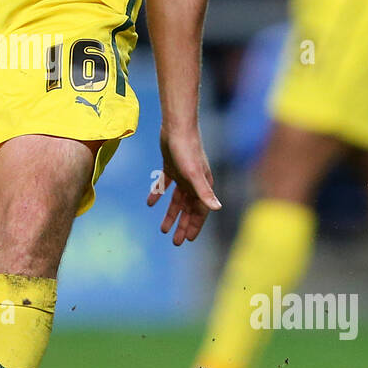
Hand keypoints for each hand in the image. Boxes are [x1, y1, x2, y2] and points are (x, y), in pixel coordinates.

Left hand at [148, 127, 220, 244]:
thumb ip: (204, 192)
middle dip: (182, 225)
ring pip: (177, 199)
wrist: (177, 126)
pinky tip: (150, 203)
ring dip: (171, 214)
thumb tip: (218, 209)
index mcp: (202, 185)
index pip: (200, 211)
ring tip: (163, 229)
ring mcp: (182, 174)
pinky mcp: (171, 166)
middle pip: (188, 209)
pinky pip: (165, 184)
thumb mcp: (194, 173)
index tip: (187, 240)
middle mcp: (194, 181)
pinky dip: (158, 194)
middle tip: (175, 241)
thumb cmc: (187, 149)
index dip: (194, 226)